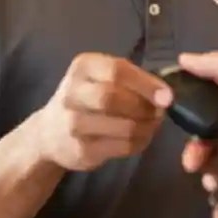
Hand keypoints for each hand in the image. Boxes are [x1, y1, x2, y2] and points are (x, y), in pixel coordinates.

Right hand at [33, 53, 171, 171]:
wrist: (49, 133)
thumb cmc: (86, 99)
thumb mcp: (101, 78)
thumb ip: (131, 79)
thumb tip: (166, 95)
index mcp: (82, 67)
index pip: (116, 70)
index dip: (146, 84)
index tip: (167, 96)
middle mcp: (72, 93)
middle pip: (113, 98)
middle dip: (144, 107)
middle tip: (160, 112)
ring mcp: (73, 124)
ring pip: (122, 127)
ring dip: (146, 127)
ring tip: (153, 125)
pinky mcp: (81, 150)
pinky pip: (121, 147)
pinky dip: (139, 143)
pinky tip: (142, 138)